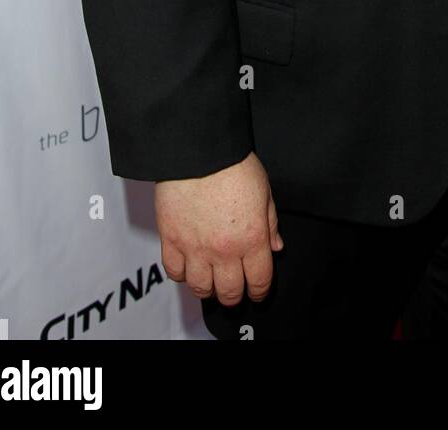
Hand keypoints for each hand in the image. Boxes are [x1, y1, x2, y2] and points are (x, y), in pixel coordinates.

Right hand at [155, 151, 283, 305]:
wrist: (199, 150)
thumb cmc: (233, 165)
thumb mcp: (264, 191)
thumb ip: (270, 223)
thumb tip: (275, 247)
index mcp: (252, 238)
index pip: (259, 280)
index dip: (260, 291)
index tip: (257, 291)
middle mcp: (224, 250)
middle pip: (229, 292)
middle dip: (234, 296)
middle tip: (233, 291)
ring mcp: (196, 248)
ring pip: (201, 288)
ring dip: (208, 289)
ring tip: (211, 282)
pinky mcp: (171, 239)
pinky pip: (174, 272)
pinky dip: (181, 274)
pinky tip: (188, 267)